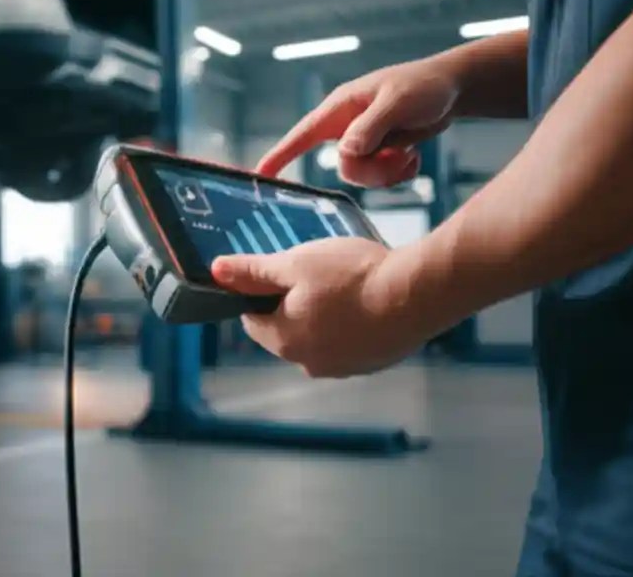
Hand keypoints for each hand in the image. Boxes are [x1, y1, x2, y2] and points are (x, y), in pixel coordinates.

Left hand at [211, 238, 436, 377]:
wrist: (415, 295)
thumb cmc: (352, 276)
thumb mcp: (295, 263)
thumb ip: (254, 270)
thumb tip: (217, 271)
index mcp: (284, 340)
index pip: (252, 321)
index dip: (260, 294)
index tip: (278, 273)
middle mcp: (309, 363)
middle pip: (285, 331)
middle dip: (293, 304)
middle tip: (316, 274)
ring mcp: (343, 368)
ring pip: (318, 338)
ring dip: (323, 315)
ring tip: (345, 284)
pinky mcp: (371, 364)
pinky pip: (348, 344)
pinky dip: (351, 325)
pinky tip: (366, 300)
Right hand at [257, 58, 460, 186]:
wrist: (452, 88)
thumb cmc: (423, 86)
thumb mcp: (397, 103)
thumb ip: (369, 128)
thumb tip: (343, 153)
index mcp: (341, 109)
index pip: (301, 135)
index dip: (279, 156)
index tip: (259, 175)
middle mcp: (347, 127)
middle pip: (343, 167)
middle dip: (371, 170)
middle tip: (398, 155)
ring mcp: (364, 141)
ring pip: (362, 176)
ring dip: (388, 172)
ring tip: (408, 154)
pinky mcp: (381, 153)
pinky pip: (380, 179)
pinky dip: (399, 174)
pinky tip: (413, 157)